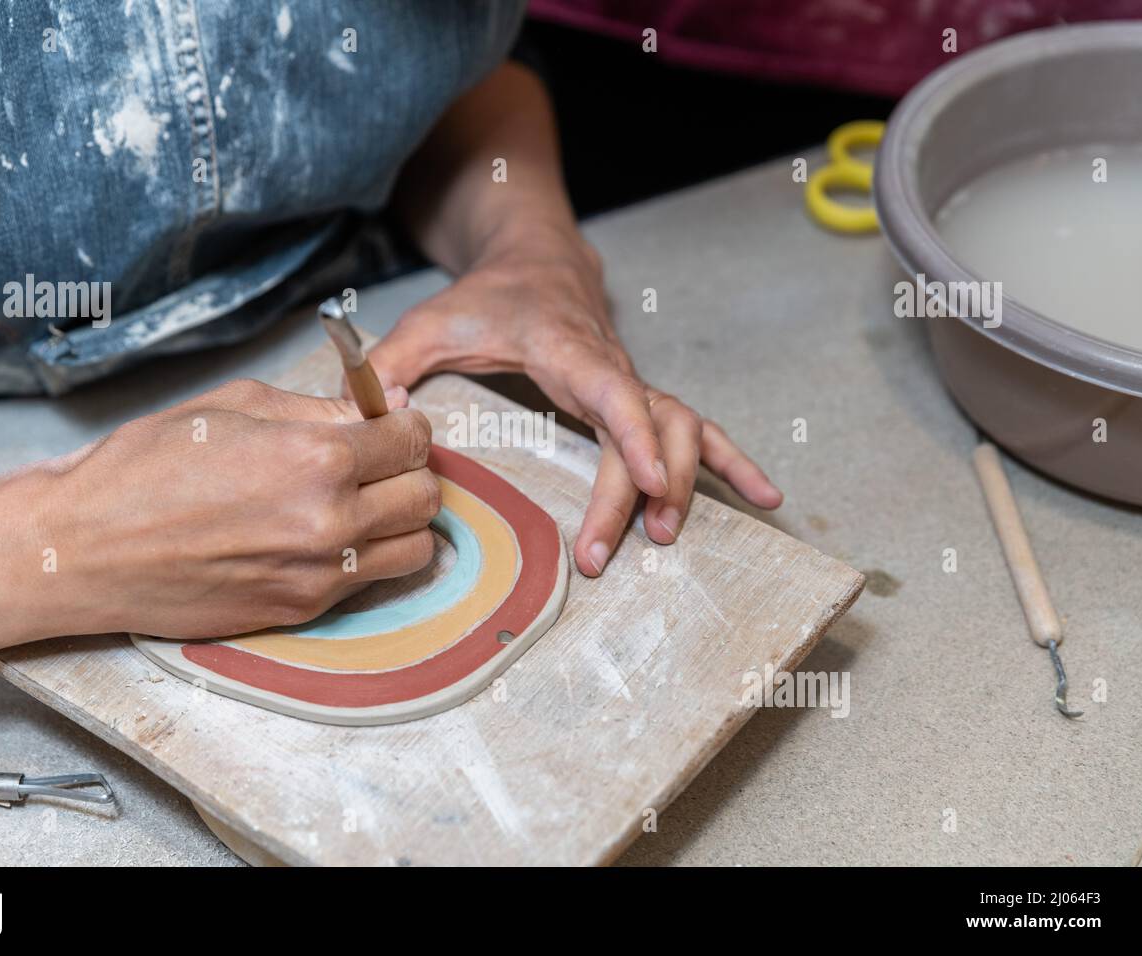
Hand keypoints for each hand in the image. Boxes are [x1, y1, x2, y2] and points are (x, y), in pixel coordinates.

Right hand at [40, 379, 439, 637]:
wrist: (84, 550)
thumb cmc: (147, 466)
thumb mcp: (237, 406)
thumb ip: (323, 407)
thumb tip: (387, 405)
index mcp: (317, 459)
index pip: (413, 440)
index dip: (405, 425)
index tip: (388, 424)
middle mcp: (331, 522)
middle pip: (427, 496)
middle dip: (410, 471)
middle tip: (377, 461)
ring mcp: (319, 575)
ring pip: (416, 549)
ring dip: (400, 521)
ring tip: (361, 502)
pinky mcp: (302, 611)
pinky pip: (370, 582)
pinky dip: (366, 557)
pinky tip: (324, 535)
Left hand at [365, 226, 781, 577]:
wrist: (536, 261)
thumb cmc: (485, 297)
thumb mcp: (430, 319)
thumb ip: (394, 361)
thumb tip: (375, 410)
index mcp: (565, 346)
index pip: (611, 390)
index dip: (635, 436)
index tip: (651, 484)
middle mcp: (611, 365)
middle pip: (649, 425)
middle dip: (639, 490)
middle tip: (603, 554)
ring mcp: (633, 382)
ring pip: (684, 427)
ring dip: (688, 482)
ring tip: (668, 538)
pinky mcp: (642, 398)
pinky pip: (698, 430)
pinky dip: (734, 462)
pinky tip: (766, 498)